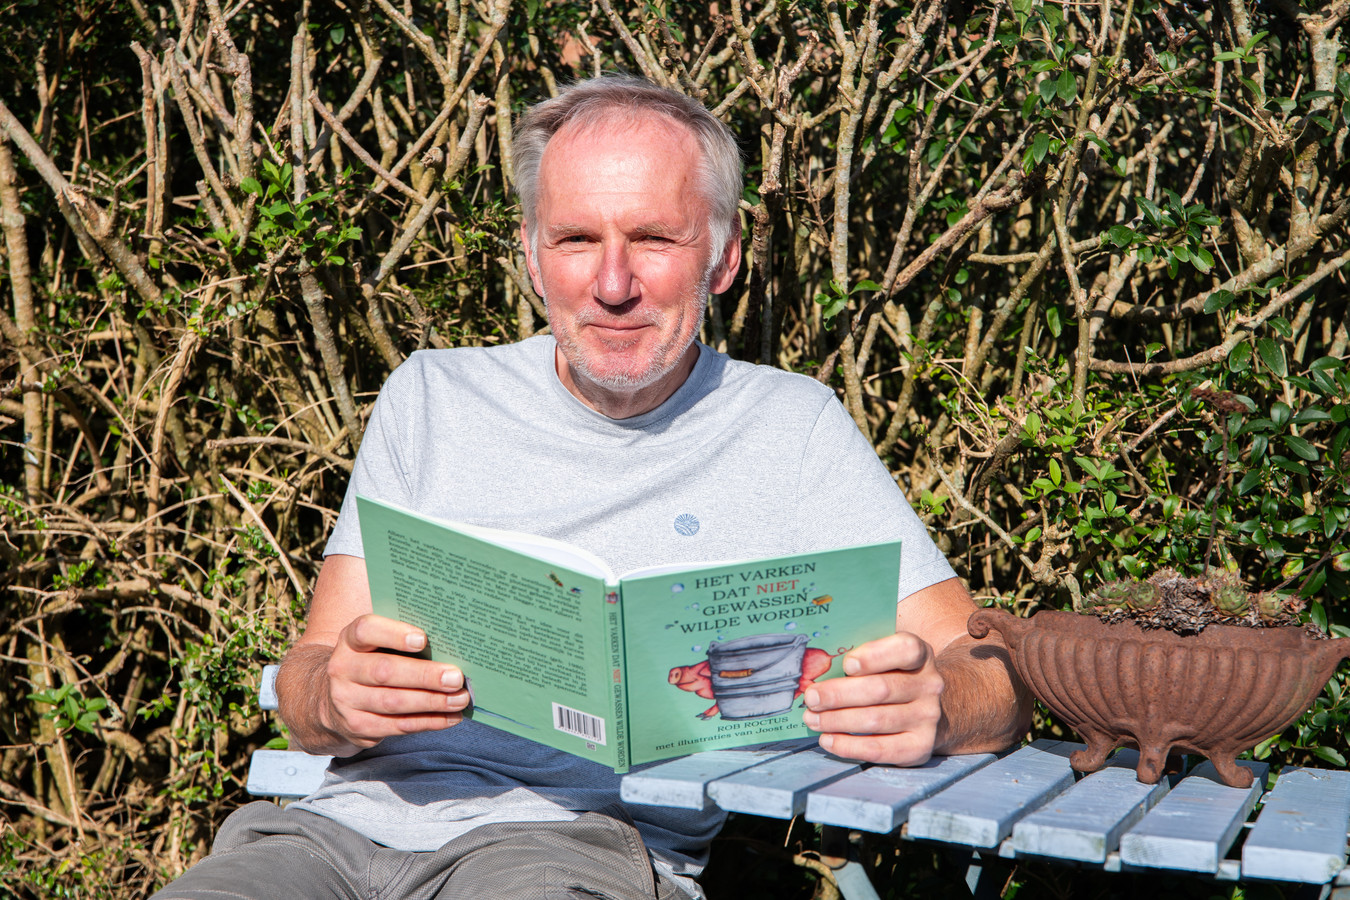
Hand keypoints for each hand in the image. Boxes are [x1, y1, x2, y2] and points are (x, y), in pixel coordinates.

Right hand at [314, 613, 471, 751]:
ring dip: (432, 702)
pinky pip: (398, 725)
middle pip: (384, 672)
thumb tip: (451, 643)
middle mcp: (343, 669)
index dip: (394, 634)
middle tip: (456, 677)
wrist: (333, 698)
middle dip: (424, 676)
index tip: (423, 639)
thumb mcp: (375, 644)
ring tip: (460, 699)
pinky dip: (429, 721)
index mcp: (349, 640)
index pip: (366, 631)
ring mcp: (347, 701)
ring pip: (393, 702)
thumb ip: (402, 639)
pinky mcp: (358, 727)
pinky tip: (451, 716)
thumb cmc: (370, 661)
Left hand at [800, 631, 944, 764]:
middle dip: (839, 694)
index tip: (846, 664)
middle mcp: (929, 686)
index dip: (874, 656)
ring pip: (875, 720)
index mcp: (921, 655)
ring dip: (837, 721)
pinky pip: (879, 749)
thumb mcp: (889, 658)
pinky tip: (828, 739)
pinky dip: (848, 745)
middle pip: (881, 689)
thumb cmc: (896, 677)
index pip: (905, 649)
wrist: (937, 711)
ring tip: (812, 719)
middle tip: (811, 698)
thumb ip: (863, 657)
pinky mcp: (920, 747)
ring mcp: (927, 718)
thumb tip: (817, 668)